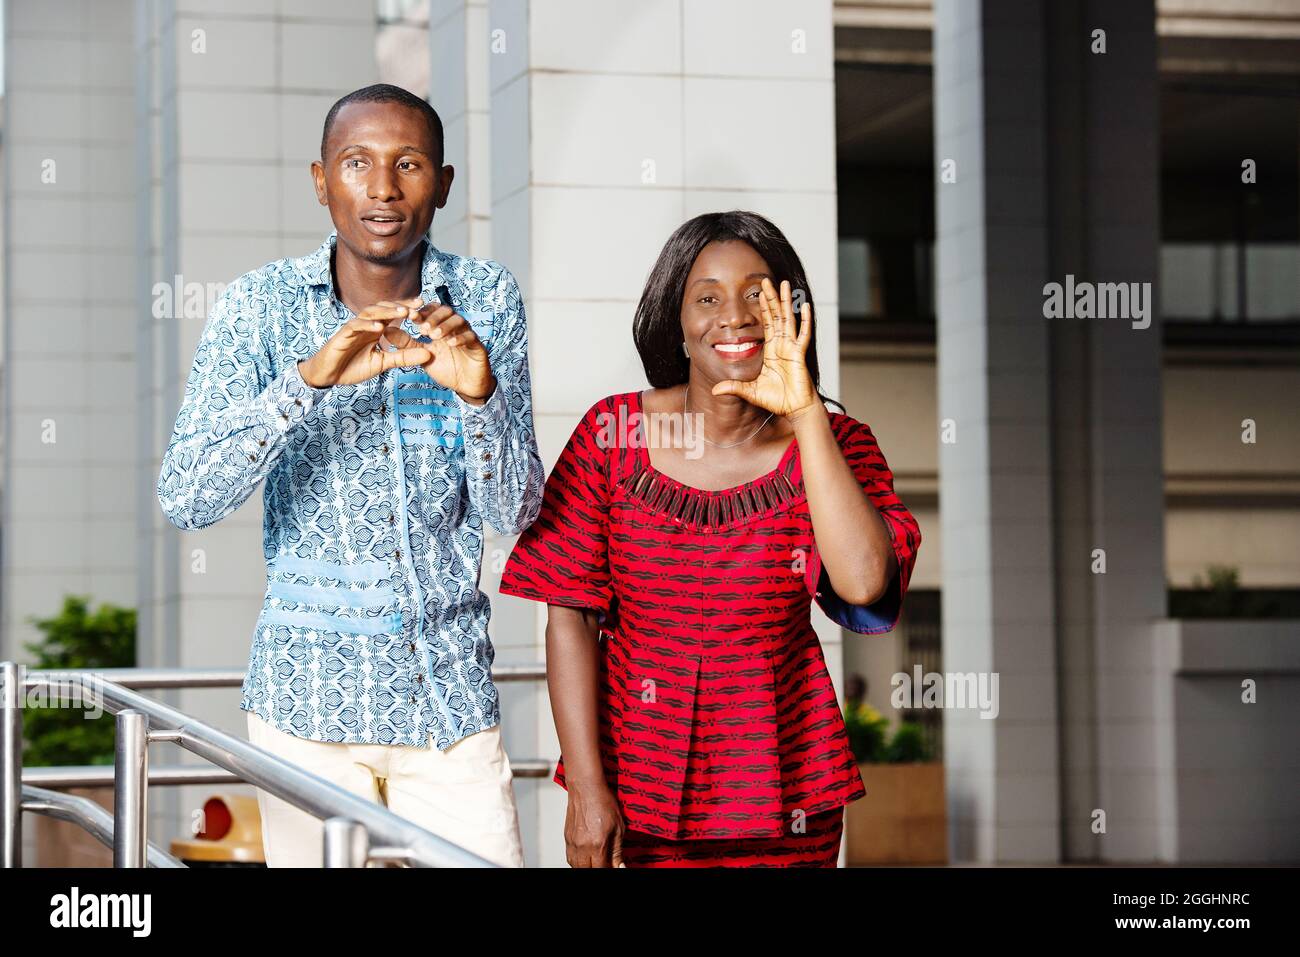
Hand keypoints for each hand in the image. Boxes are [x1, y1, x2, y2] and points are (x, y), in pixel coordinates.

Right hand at [298, 301, 431, 387]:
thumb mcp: (384, 363)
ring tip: (403, 312)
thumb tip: (429, 355)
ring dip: (387, 311)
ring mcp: (355, 327)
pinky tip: (379, 327)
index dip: (409, 309)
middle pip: (385, 308)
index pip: (394, 314)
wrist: (330, 375)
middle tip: (419, 304)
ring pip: (371, 312)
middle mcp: (367, 324)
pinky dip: (368, 325)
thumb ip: (404, 357)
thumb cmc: (354, 367)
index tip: (426, 308)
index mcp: (377, 328)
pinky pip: (356, 325)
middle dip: (402, 305)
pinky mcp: (343, 334)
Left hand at [383, 298, 495, 403]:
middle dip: (433, 317)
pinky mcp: (478, 346)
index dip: (421, 311)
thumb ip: (407, 343)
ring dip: (445, 326)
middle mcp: (455, 327)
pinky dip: (460, 338)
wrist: (466, 385)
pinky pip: (471, 336)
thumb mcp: (423, 355)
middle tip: (422, 328)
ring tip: (434, 336)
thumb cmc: (446, 368)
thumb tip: (388, 330)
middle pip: (446, 310)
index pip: (432, 310)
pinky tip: (450, 343)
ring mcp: (468, 334)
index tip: (409, 316)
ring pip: (459, 320)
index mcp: (442, 326)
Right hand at [563, 779, 624, 867]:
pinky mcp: (566, 837)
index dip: (608, 869)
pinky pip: (570, 856)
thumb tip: (620, 867)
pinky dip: (578, 860)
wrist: (585, 787)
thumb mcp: (618, 827)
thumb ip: (617, 851)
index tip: (613, 866)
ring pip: (575, 866)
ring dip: (586, 866)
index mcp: (597, 844)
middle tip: (605, 862)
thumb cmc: (603, 802)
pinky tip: (586, 855)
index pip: (600, 870)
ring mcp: (572, 842)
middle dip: (596, 868)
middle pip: (586, 870)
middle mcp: (582, 846)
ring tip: (595, 860)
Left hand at [711, 277, 818, 419]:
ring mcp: (791, 348)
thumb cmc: (778, 400)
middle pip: (776, 316)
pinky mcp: (799, 355)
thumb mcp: (750, 391)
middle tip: (768, 280)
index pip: (766, 323)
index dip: (763, 308)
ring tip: (785, 285)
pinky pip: (802, 335)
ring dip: (786, 302)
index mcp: (771, 350)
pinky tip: (805, 307)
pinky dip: (804, 321)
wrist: (795, 409)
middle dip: (772, 298)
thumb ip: (734, 387)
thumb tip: (715, 390)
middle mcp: (782, 345)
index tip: (760, 292)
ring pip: (788, 319)